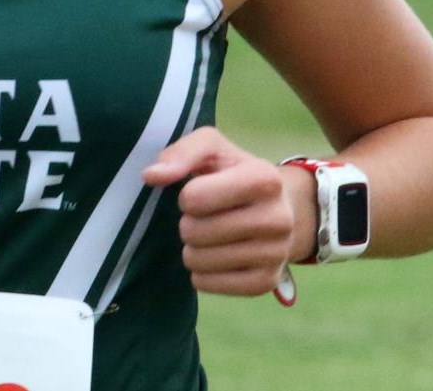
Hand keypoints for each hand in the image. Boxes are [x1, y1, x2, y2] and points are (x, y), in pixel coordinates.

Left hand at [142, 126, 301, 297]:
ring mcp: (275, 254)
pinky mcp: (266, 283)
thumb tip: (151, 175)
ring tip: (209, 237)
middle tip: (204, 218)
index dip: (187, 196)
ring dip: (193, 249)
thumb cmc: (236, 173)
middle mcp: (278, 218)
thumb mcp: (212, 148)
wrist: (281, 208)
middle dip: (188, 224)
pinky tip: (215, 258)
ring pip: (199, 262)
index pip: (194, 198)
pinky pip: (208, 285)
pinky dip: (201, 273)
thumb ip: (181, 152)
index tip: (202, 192)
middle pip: (194, 232)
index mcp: (264, 179)